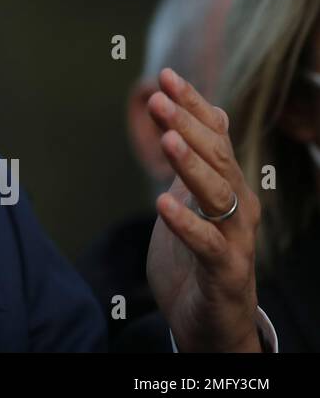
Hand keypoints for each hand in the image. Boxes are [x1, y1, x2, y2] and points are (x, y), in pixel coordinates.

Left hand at [145, 68, 262, 351]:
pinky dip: (186, 223)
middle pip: (216, 157)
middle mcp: (238, 206)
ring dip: (192, 166)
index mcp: (229, 184)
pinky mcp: (226, 272)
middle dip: (187, 125)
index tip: (166, 76)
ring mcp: (235, 238)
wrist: (211, 321)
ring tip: (168, 140)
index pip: (215, 135)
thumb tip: (208, 111)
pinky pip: (208, 244)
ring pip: (217, 195)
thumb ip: (198, 160)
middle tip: (158, 99)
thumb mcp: (194, 200)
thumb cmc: (199, 256)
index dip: (193, 105)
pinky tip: (161, 204)